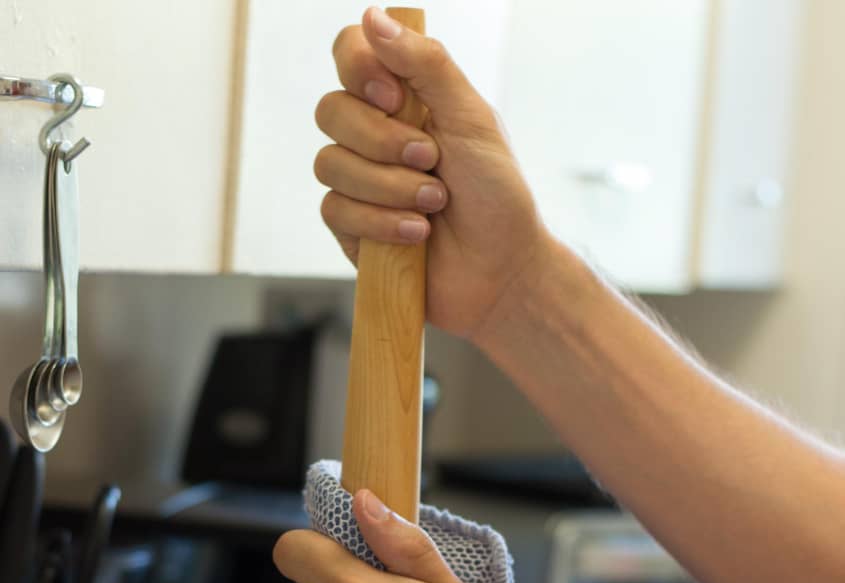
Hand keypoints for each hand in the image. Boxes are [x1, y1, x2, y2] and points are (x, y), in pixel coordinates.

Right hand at [315, 6, 547, 339]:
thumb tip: (372, 15)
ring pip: (331, 164)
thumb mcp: (471, 119)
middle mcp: (373, 135)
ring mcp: (359, 183)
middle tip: (432, 160)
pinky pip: (335, 211)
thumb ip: (427, 65)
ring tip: (434, 205)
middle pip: (331, 110)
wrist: (503, 271)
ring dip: (390, 187)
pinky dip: (380, 222)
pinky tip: (417, 235)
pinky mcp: (353, 230)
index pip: (350, 53)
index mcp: (403, 99)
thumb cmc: (497, 195)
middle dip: (382, 140)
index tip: (394, 96)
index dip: (360, 68)